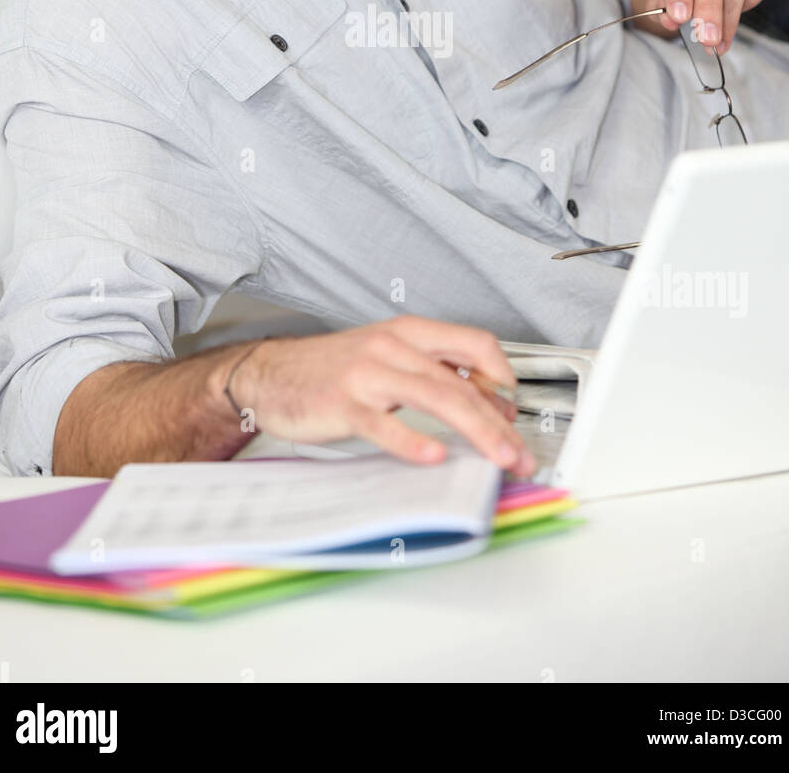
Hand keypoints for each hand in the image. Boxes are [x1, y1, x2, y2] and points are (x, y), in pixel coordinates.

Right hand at [237, 315, 536, 473]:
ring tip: (497, 456)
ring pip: (434, 397)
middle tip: (519, 451)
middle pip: (460, 381)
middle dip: (498, 420)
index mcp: (408, 332)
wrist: (269, 373)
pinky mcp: (342, 404)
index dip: (504, 376)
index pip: (475, 344)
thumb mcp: (389, 359)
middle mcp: (392, 347)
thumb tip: (490, 405)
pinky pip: (383, 423)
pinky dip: (411, 440)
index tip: (517, 409)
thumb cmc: (332, 369)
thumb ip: (437, 375)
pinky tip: (432, 456)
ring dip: (474, 430)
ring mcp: (367, 374)